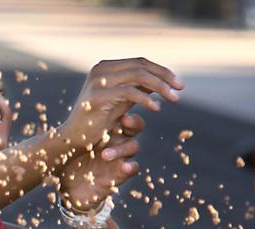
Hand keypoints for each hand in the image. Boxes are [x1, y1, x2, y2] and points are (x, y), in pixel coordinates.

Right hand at [55, 57, 181, 153]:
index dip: (162, 71)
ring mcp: (98, 81)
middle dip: (165, 77)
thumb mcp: (121, 102)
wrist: (74, 139)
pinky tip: (157, 108)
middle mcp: (101, 69)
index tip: (179, 84)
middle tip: (181, 90)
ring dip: (160, 87)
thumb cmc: (98, 123)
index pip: (140, 62)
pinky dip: (146, 99)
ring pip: (138, 76)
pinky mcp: (98, 96)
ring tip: (174, 99)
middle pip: (141, 65)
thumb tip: (162, 81)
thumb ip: (137, 89)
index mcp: (106, 67)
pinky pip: (129, 92)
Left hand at [58, 114, 144, 210]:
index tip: (112, 106)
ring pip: (133, 146)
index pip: (118, 114)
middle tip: (124, 121)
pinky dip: (130, 167)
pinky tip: (125, 166)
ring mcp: (120, 157)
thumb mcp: (65, 147)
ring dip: (122, 148)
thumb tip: (51, 125)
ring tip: (105, 155)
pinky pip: (132, 168)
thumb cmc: (67, 164)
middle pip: (134, 126)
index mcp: (103, 130)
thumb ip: (66, 134)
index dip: (118, 108)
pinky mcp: (120, 174)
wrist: (69, 190)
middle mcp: (115, 141)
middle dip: (132, 122)